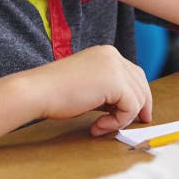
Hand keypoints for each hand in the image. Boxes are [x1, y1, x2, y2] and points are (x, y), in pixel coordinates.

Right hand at [23, 45, 151, 135]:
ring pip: (138, 98)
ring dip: (122, 118)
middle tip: (137, 123)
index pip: (134, 73)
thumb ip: (107, 89)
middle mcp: (113, 55)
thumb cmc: (55, 92)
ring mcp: (115, 67)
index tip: (139, 113)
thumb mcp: (88, 85)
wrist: (38, 91)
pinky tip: (98, 125)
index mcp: (105, 53)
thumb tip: (124, 105)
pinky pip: (131, 108)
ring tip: (100, 125)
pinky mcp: (116, 82)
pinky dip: (117, 122)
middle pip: (141, 83)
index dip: (139, 95)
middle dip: (140, 106)